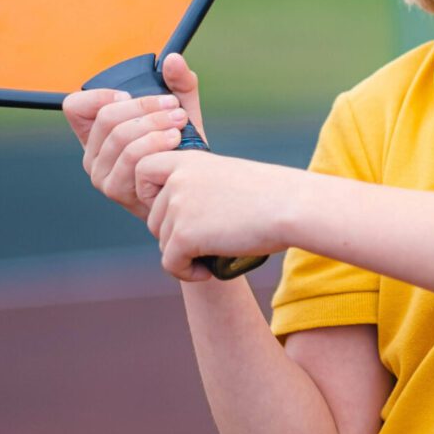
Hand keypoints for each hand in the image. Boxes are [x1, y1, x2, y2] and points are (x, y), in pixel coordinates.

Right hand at [62, 53, 206, 219]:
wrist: (194, 187)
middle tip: (174, 106)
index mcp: (96, 132)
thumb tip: (173, 59)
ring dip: (154, 126)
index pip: (75, 106)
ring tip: (179, 123)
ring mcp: (101, 174)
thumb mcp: (182, 110)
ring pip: (119, 138)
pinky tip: (176, 144)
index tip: (130, 95)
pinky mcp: (116, 190)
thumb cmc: (182, 148)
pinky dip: (156, 146)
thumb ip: (180, 84)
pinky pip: (131, 161)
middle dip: (144, 108)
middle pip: (106, 118)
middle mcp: (92, 153)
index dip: (99, 95)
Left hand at [135, 151, 297, 281]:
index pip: (142, 169)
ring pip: (163, 242)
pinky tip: (208, 272)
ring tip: (212, 256)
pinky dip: (187, 273)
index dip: (149, 193)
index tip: (175, 208)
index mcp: (188, 160)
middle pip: (154, 217)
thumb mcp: (227, 178)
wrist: (291, 207)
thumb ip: (198, 187)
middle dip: (175, 235)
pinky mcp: (184, 235)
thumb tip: (177, 216)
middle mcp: (177, 179)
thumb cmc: (271, 195)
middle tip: (206, 242)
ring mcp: (178, 206)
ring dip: (184, 255)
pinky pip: (171, 263)